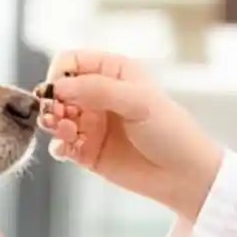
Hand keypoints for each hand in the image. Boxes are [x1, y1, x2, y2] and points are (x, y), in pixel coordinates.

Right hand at [37, 51, 223, 220]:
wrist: (184, 175)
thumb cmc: (170, 131)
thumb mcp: (138, 101)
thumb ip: (98, 90)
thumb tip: (58, 87)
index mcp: (113, 72)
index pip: (71, 61)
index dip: (59, 74)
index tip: (59, 91)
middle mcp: (99, 95)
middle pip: (58, 90)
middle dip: (52, 102)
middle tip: (58, 116)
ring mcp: (92, 124)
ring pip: (55, 117)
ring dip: (52, 124)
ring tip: (65, 133)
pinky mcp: (88, 151)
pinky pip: (61, 145)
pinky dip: (57, 146)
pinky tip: (66, 150)